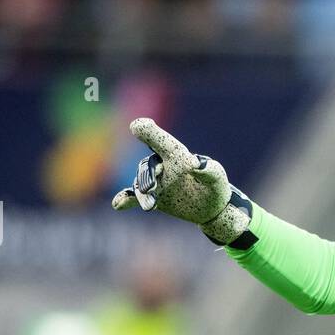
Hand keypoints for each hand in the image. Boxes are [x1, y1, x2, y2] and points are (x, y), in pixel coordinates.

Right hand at [111, 118, 250, 245]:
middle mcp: (162, 165)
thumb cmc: (215, 186)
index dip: (149, 133)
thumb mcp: (216, 177)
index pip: (161, 141)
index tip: (137, 125)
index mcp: (176, 155)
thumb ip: (208, 169)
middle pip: (148, 166)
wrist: (211, 208)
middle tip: (153, 189)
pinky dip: (125, 199)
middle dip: (149, 176)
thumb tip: (195, 164)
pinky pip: (134, 196)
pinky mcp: (153, 197)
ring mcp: (155, 181)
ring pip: (141, 183)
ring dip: (143, 194)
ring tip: (150, 206)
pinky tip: (118, 204)